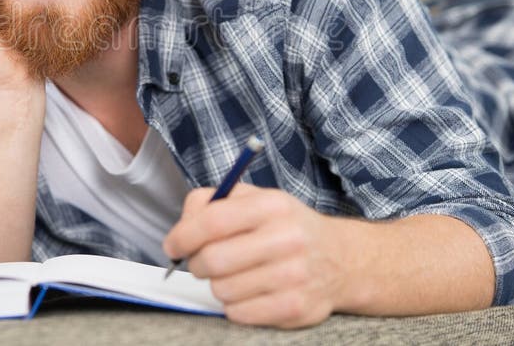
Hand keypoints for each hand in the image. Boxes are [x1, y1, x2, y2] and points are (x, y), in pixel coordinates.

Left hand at [163, 184, 349, 327]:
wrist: (341, 259)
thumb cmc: (286, 227)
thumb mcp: (258, 200)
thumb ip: (215, 203)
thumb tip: (181, 232)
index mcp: (273, 205)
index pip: (213, 220)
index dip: (183, 235)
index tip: (173, 246)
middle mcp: (287, 238)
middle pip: (213, 260)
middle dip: (197, 264)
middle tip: (203, 263)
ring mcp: (294, 275)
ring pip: (222, 290)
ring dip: (219, 285)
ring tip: (235, 275)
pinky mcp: (296, 308)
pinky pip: (239, 314)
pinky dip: (235, 306)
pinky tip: (250, 292)